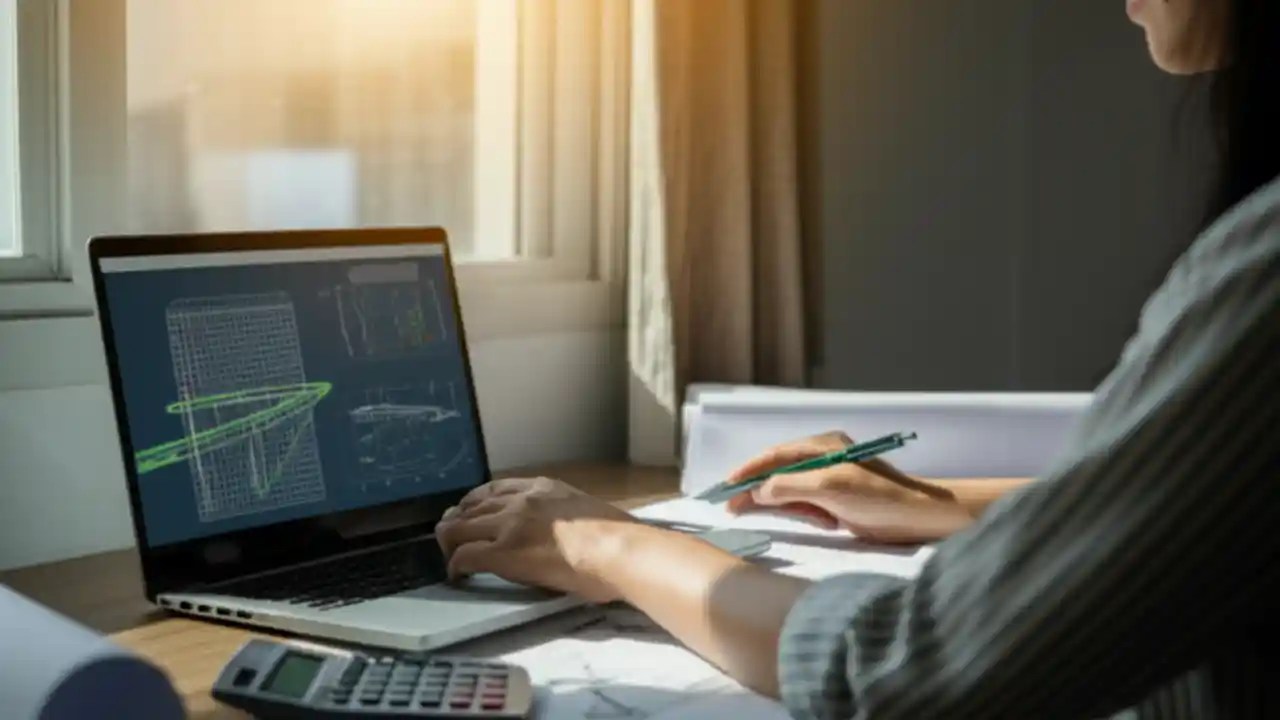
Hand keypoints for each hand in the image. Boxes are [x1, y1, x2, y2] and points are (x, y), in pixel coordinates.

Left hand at [434, 477, 641, 601]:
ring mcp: (509, 525)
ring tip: (449, 557)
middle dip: (456, 521)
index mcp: (542, 487)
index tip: (468, 512)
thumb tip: (561, 530)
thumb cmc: (615, 536)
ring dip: (449, 543)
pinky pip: (465, 556)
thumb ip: (561, 513)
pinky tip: (458, 576)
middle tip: (450, 537)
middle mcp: (520, 500)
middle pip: (471, 506)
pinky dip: (456, 566)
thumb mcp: (583, 510)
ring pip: (459, 528)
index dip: (474, 501)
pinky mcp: (503, 553)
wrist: (616, 549)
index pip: (494, 488)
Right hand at [725, 432, 972, 543]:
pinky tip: (824, 524)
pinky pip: (808, 504)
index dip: (748, 470)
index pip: (775, 455)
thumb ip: (789, 486)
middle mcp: (824, 458)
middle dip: (757, 490)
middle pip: (778, 472)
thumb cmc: (878, 498)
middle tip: (731, 507)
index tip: (726, 486)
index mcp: (823, 446)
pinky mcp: (838, 500)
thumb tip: (759, 490)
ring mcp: (831, 479)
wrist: (921, 517)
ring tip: (770, 517)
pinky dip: (807, 514)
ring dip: (784, 506)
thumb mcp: (829, 488)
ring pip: (791, 491)